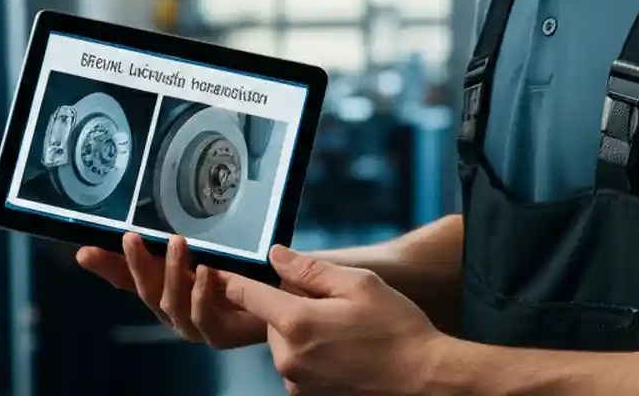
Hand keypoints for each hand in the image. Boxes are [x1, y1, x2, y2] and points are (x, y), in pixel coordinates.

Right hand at [75, 233, 266, 348]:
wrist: (279, 297)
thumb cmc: (237, 273)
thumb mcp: (202, 251)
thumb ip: (172, 243)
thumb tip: (142, 222)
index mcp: (163, 290)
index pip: (126, 278)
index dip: (106, 265)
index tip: (84, 251)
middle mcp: (172, 310)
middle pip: (145, 290)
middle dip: (136, 264)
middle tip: (131, 237)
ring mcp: (192, 325)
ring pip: (170, 302)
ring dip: (171, 272)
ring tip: (176, 242)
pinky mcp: (216, 335)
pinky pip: (202, 317)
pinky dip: (200, 294)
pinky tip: (204, 271)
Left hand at [220, 245, 449, 395]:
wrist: (423, 378)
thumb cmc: (395, 328)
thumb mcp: (358, 284)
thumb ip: (310, 270)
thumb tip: (275, 255)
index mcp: (296, 323)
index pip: (246, 295)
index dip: (230, 278)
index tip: (215, 269)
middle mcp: (288, 357)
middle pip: (269, 318)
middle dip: (288, 305)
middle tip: (330, 302)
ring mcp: (296, 381)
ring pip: (283, 341)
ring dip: (300, 329)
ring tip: (343, 329)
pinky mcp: (307, 395)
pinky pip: (295, 363)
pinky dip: (309, 351)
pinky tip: (342, 348)